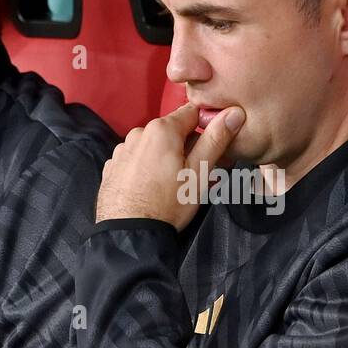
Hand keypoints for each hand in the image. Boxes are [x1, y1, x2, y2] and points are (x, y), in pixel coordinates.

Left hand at [95, 103, 244, 229]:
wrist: (130, 235)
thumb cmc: (167, 206)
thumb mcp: (199, 173)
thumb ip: (216, 140)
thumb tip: (233, 113)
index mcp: (161, 130)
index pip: (192, 112)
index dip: (207, 126)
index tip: (214, 145)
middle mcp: (138, 133)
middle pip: (172, 131)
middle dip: (188, 146)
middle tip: (198, 173)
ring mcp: (122, 150)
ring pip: (154, 145)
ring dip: (167, 157)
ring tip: (175, 184)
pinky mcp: (113, 166)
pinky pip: (137, 158)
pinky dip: (147, 167)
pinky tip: (153, 187)